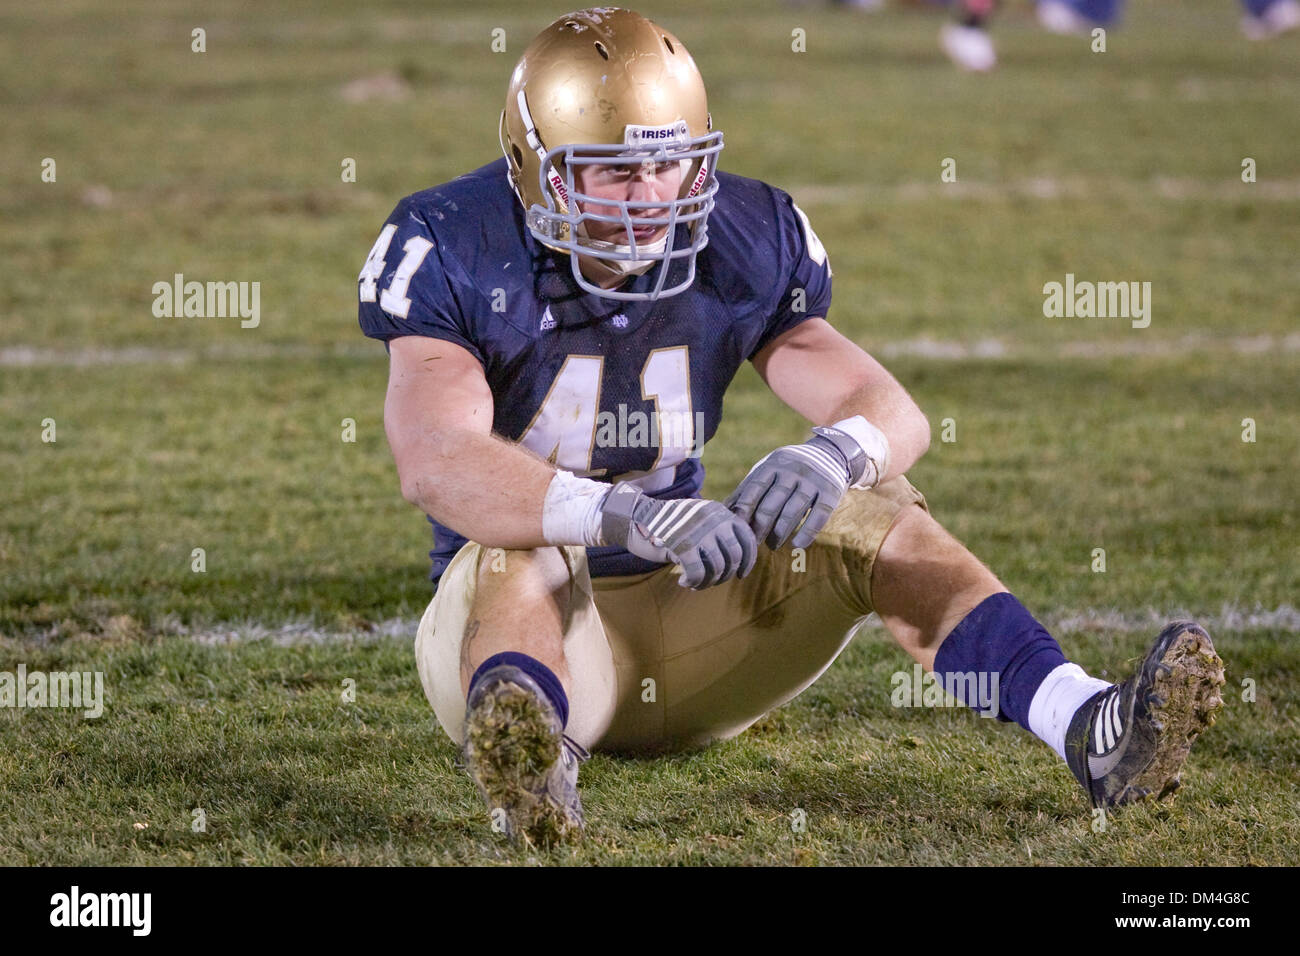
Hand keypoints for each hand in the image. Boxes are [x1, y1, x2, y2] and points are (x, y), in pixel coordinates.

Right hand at [600, 483, 756, 588]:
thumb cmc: (671, 524)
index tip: (741, 573)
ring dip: (708, 582)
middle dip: (726, 574)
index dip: (748, 560)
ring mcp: (698, 532)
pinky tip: (685, 582)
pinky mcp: (682, 546)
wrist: (637, 518)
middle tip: (714, 580)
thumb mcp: (699, 518)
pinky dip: (693, 583)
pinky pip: (698, 574)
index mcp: (719, 511)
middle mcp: (712, 519)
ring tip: (697, 583)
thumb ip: (719, 530)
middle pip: (735, 556)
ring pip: (717, 568)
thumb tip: (739, 560)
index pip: (747, 537)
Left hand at [725, 424, 875, 549]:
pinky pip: (818, 516)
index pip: (755, 490)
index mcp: (774, 464)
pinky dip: (807, 533)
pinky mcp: (831, 491)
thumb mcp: (769, 470)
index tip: (738, 529)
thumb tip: (724, 510)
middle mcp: (793, 470)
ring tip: (773, 545)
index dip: (745, 511)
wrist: (830, 454)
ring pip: (793, 511)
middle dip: (761, 527)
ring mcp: (813, 480)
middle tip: (755, 542)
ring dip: (781, 533)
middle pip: (772, 504)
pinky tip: (797, 545)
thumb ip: (749, 488)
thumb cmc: (789, 468)